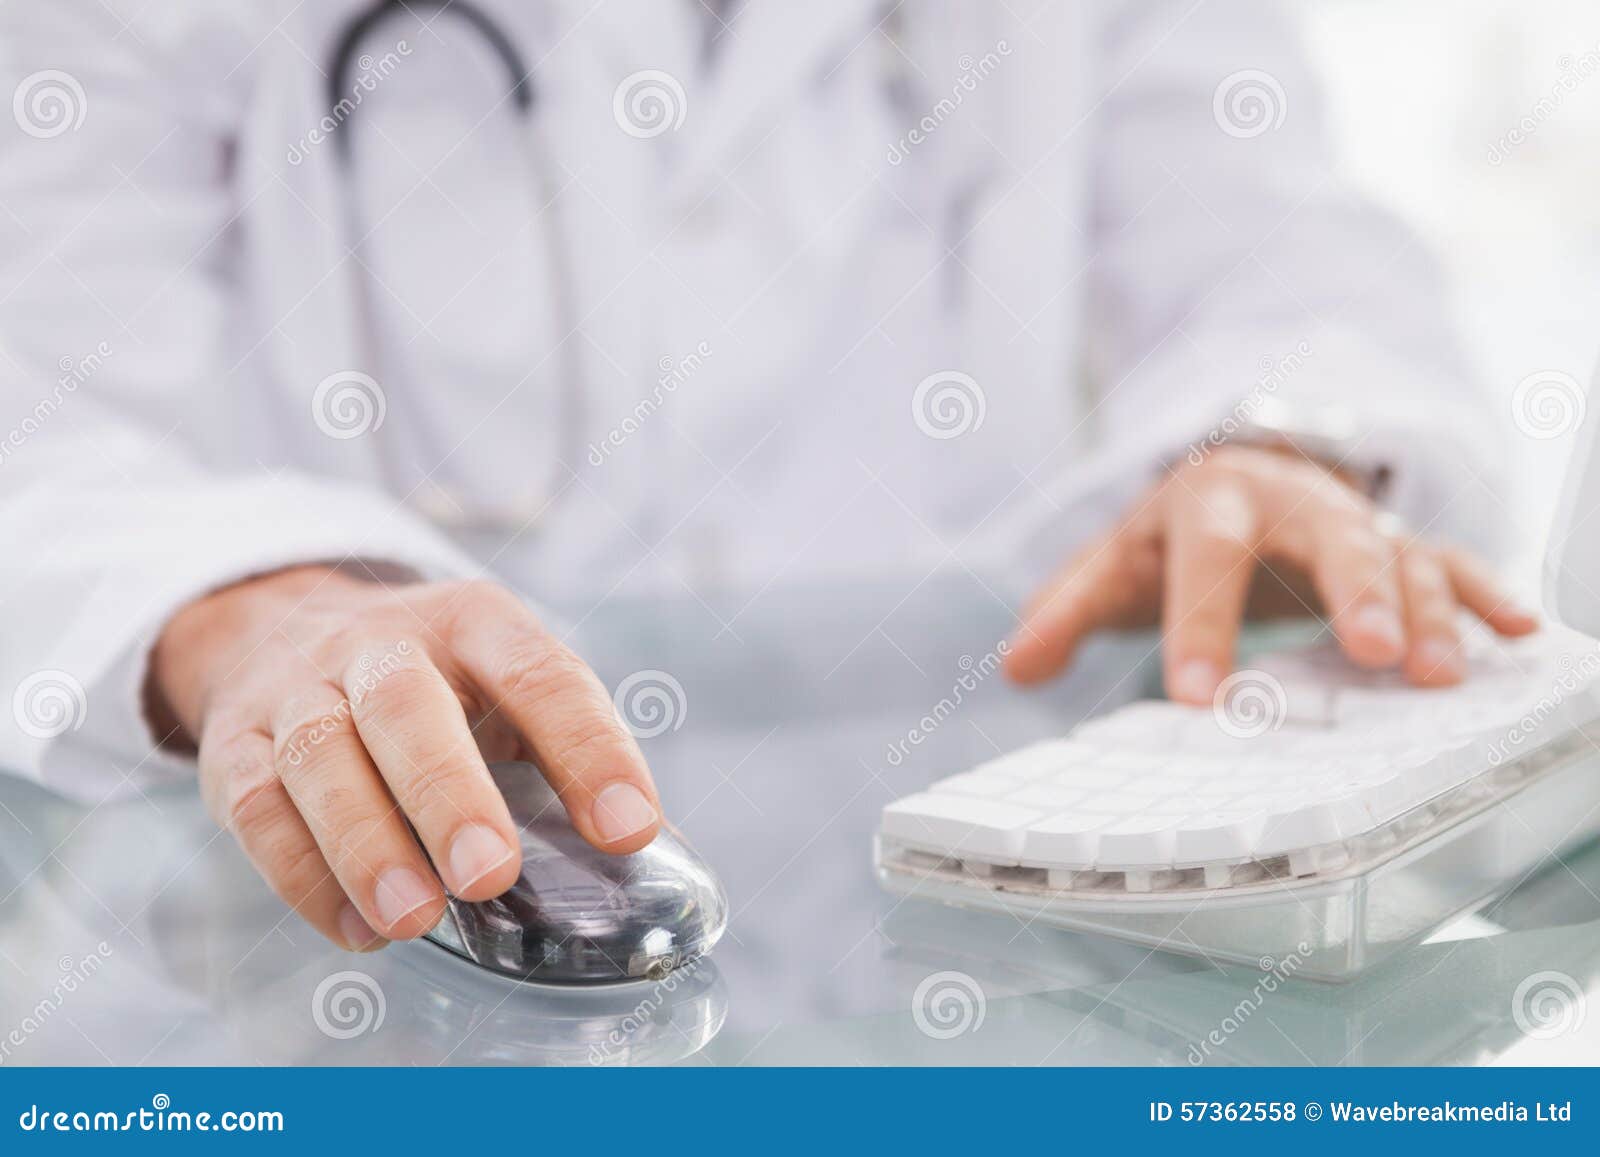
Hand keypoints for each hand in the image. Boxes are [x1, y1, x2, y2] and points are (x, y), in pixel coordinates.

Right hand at [149, 566, 659, 950]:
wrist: (280, 625)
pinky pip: (259, 809)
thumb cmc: (429, 681)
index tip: (627, 829)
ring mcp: (298, 689)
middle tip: (490, 875)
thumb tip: (646, 856)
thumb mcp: (500, 683)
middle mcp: (380, 643)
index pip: (539, 673)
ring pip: (320, 756)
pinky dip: (305, 876)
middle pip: (406, 704)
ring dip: (367, 844)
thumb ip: (560, 755)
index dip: (588, 750)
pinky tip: (358, 928)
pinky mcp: (236, 745)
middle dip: (448, 793)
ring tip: (415, 918)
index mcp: (473, 621)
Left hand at [1004, 446, 1537, 700]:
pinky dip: (1480, 591)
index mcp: (1207, 501)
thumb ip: (1064, 610)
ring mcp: (1348, 521)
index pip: (1204, 559)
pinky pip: (1447, 560)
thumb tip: (1015, 666)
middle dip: (1352, 591)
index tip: (1198, 697)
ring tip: (1438, 674)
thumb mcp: (1110, 564)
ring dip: (1423, 610)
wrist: (1233, 478)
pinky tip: (1517, 630)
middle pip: (1325, 538)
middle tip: (1367, 653)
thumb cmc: (1168, 537)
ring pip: (1396, 553)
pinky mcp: (1392, 543)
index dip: (1200, 626)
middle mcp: (1288, 502)